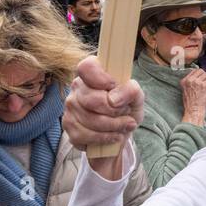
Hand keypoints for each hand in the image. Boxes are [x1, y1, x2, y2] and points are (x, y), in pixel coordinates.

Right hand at [63, 56, 144, 178]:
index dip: (100, 78)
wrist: (121, 131)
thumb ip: (131, 91)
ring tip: (124, 125)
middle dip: (115, 110)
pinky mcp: (68, 126)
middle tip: (126, 112)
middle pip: (92, 99)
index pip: (86, 67)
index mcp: (92, 73)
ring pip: (90, 120)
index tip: (113, 86)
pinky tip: (114, 136)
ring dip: (113, 126)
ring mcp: (70, 107)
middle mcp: (77, 88)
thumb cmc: (126, 108)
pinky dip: (104, 138)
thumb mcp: (136, 97)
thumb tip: (114, 99)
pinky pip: (85, 135)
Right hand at [180, 68, 205, 125]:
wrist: (193, 110)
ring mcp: (196, 82)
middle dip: (205, 76)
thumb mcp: (186, 90)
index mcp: (184, 81)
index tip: (202, 78)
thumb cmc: (190, 103)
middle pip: (201, 71)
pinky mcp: (203, 85)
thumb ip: (190, 82)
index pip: (194, 70)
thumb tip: (198, 77)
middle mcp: (190, 80)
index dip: (200, 74)